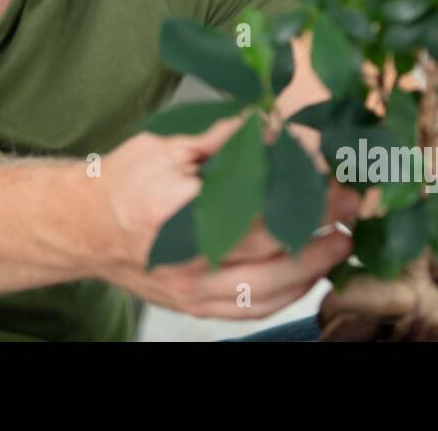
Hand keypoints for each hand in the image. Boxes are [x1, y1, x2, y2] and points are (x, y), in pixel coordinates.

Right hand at [94, 117, 355, 318]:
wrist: (85, 227)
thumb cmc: (127, 179)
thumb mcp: (168, 141)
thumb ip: (224, 133)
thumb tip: (275, 128)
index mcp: (172, 209)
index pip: (251, 202)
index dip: (298, 189)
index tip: (331, 174)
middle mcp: (182, 258)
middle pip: (268, 248)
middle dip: (318, 225)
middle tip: (352, 205)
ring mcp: (189, 289)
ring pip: (268, 287)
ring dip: (313, 265)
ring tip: (342, 240)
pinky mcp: (195, 306)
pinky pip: (252, 309)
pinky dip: (289, 293)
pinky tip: (311, 272)